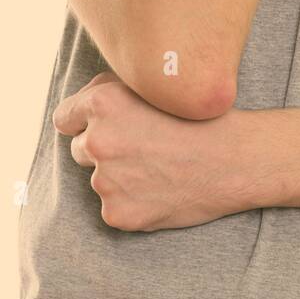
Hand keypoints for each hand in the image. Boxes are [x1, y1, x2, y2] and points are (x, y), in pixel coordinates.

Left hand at [52, 71, 250, 230]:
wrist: (234, 159)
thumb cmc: (199, 117)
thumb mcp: (155, 86)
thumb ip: (111, 90)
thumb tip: (83, 106)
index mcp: (103, 104)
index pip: (65, 117)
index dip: (82, 121)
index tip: (98, 127)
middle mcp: (98, 141)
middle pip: (81, 149)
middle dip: (105, 149)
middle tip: (144, 147)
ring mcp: (106, 181)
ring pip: (100, 179)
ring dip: (120, 176)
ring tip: (160, 168)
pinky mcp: (117, 213)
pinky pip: (115, 206)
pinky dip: (133, 202)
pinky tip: (162, 190)